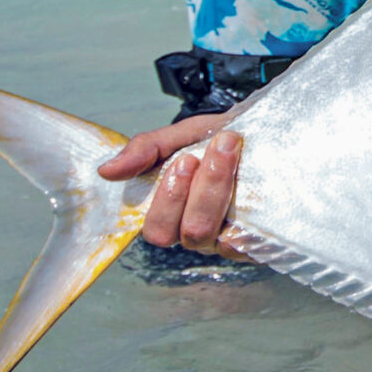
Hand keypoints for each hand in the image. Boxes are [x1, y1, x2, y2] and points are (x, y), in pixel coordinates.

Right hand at [99, 111, 250, 261]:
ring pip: (221, 232)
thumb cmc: (216, 139)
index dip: (168, 199)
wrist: (264, 132)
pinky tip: (254, 181)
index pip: (157, 229)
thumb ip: (145, 150)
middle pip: (189, 233)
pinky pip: (248, 239)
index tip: (185, 159)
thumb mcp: (181, 135)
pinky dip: (250, 209)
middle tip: (219, 148)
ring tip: (234, 148)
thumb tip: (106, 172)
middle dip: (203, 190)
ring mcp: (227, 237)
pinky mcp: (256, 238)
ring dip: (224, 188)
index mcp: (172, 214)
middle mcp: (197, 232)